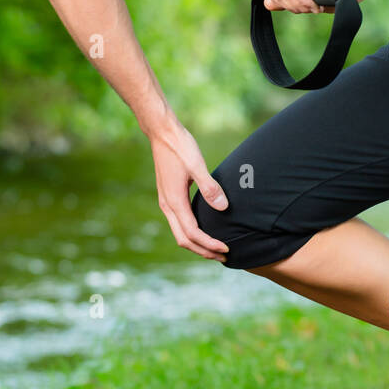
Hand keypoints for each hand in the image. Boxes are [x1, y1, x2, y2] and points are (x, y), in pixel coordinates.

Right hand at [148, 118, 229, 261]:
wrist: (161, 132)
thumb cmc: (180, 146)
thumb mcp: (197, 165)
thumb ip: (209, 187)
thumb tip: (223, 208)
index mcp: (174, 201)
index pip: (193, 233)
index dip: (209, 244)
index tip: (226, 247)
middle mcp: (167, 205)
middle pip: (184, 239)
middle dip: (203, 251)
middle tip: (223, 256)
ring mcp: (166, 201)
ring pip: (180, 233)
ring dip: (197, 244)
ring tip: (215, 248)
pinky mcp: (169, 196)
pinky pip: (179, 222)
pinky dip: (192, 233)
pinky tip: (204, 228)